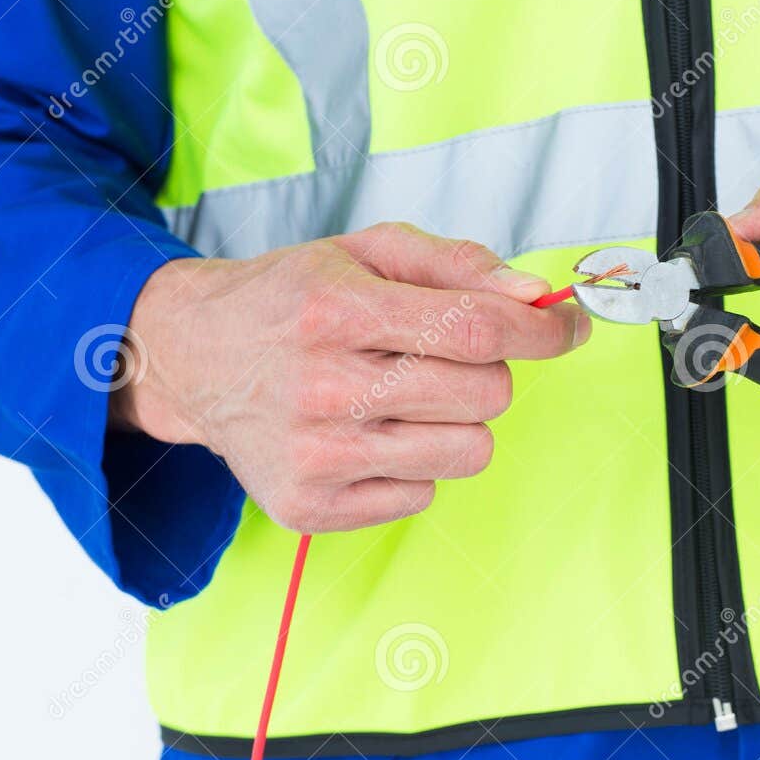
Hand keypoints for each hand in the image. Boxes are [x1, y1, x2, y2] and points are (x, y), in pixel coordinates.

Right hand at [111, 222, 588, 530]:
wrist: (194, 359)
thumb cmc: (292, 301)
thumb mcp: (364, 252)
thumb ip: (456, 265)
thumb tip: (534, 297)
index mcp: (335, 310)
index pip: (477, 331)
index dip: (541, 332)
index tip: (565, 329)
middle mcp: (322, 388)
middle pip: (486, 397)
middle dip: (488, 372)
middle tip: (444, 358)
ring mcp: (316, 457)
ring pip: (467, 453)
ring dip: (455, 423)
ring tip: (404, 398)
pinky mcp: (310, 507)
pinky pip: (424, 497)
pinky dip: (413, 465)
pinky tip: (369, 434)